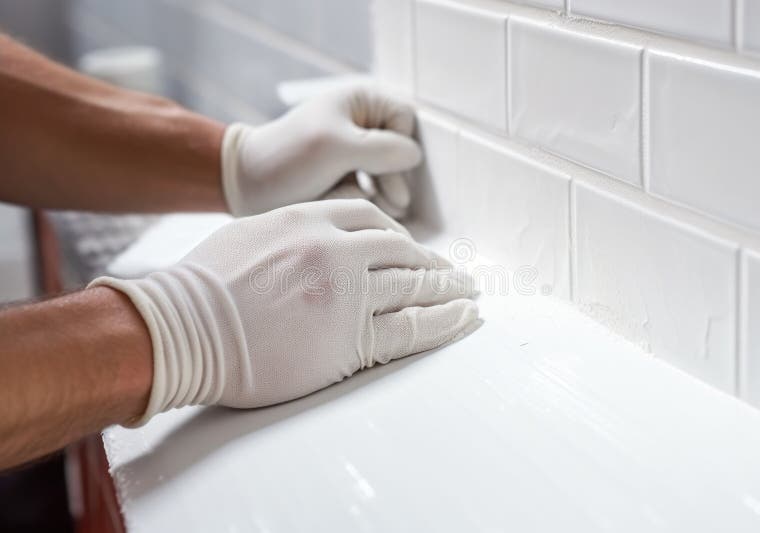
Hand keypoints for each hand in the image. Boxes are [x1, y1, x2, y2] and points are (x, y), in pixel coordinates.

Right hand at [91, 200, 477, 423]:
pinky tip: (464, 318)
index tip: (412, 249)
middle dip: (433, 264)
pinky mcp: (349, 340)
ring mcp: (347, 294)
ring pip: (414, 286)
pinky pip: (411, 329)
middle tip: (454, 273)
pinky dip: (444, 323)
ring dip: (448, 290)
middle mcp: (336, 250)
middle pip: (402, 251)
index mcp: (310, 220)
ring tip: (468, 294)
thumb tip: (314, 237)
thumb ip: (290, 230)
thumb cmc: (202, 286)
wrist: (180, 330)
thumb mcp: (247, 235)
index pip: (372, 220)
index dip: (400, 236)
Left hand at [221, 85, 421, 217]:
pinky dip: (370, 203)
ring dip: (386, 194)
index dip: (400, 145)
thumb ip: (381, 148)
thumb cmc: (287, 158)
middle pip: (403, 151)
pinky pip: (376, 194)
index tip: (385, 168)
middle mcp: (363, 125)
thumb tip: (414, 156)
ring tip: (373, 206)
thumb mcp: (337, 147)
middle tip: (391, 200)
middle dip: (396, 176)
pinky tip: (356, 209)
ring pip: (394, 176)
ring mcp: (358, 154)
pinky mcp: (351, 180)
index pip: (406, 119)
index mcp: (360, 101)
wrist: (249, 187)